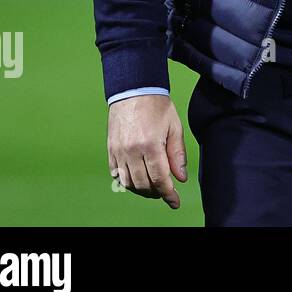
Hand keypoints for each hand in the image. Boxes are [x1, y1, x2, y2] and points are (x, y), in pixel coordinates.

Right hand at [107, 94, 187, 208]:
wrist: (133, 89)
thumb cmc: (157, 106)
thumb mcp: (174, 127)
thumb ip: (177, 154)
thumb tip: (180, 178)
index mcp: (150, 145)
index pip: (160, 179)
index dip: (168, 194)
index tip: (175, 202)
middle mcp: (131, 151)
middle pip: (143, 184)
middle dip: (156, 192)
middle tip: (166, 192)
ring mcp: (118, 151)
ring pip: (128, 182)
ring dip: (142, 189)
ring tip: (153, 187)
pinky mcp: (110, 150)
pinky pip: (116, 174)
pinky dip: (127, 181)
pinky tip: (137, 179)